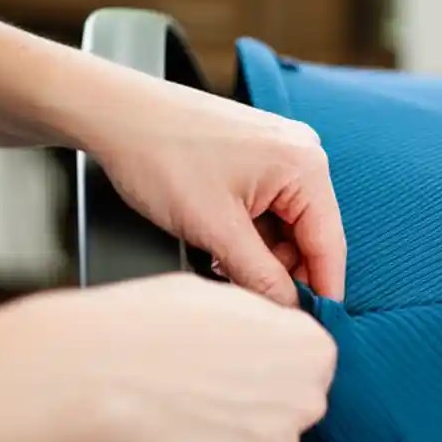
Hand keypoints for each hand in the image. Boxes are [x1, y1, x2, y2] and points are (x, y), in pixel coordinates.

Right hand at [55, 273, 336, 441]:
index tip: (242, 369)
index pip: (309, 365)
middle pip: (295, 409)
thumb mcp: (219, 296)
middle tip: (211, 397)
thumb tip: (260, 334)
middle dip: (261, 406)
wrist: (100, 371)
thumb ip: (259, 323)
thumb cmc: (147, 326)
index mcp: (309, 347)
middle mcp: (306, 398)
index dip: (271, 367)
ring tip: (192, 427)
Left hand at [85, 77, 345, 305]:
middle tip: (250, 299)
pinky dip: (249, 235)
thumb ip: (261, 276)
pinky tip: (220, 245)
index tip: (311, 328)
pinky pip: (269, 210)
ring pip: (286, 228)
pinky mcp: (257, 158)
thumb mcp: (215, 228)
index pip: (329, 245)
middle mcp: (302, 156)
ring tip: (222, 264)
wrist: (112, 112)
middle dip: (281, 272)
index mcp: (305, 166)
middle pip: (310, 237)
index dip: (322, 292)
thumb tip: (290, 311)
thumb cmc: (159, 154)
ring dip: (261, 255)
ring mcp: (279, 154)